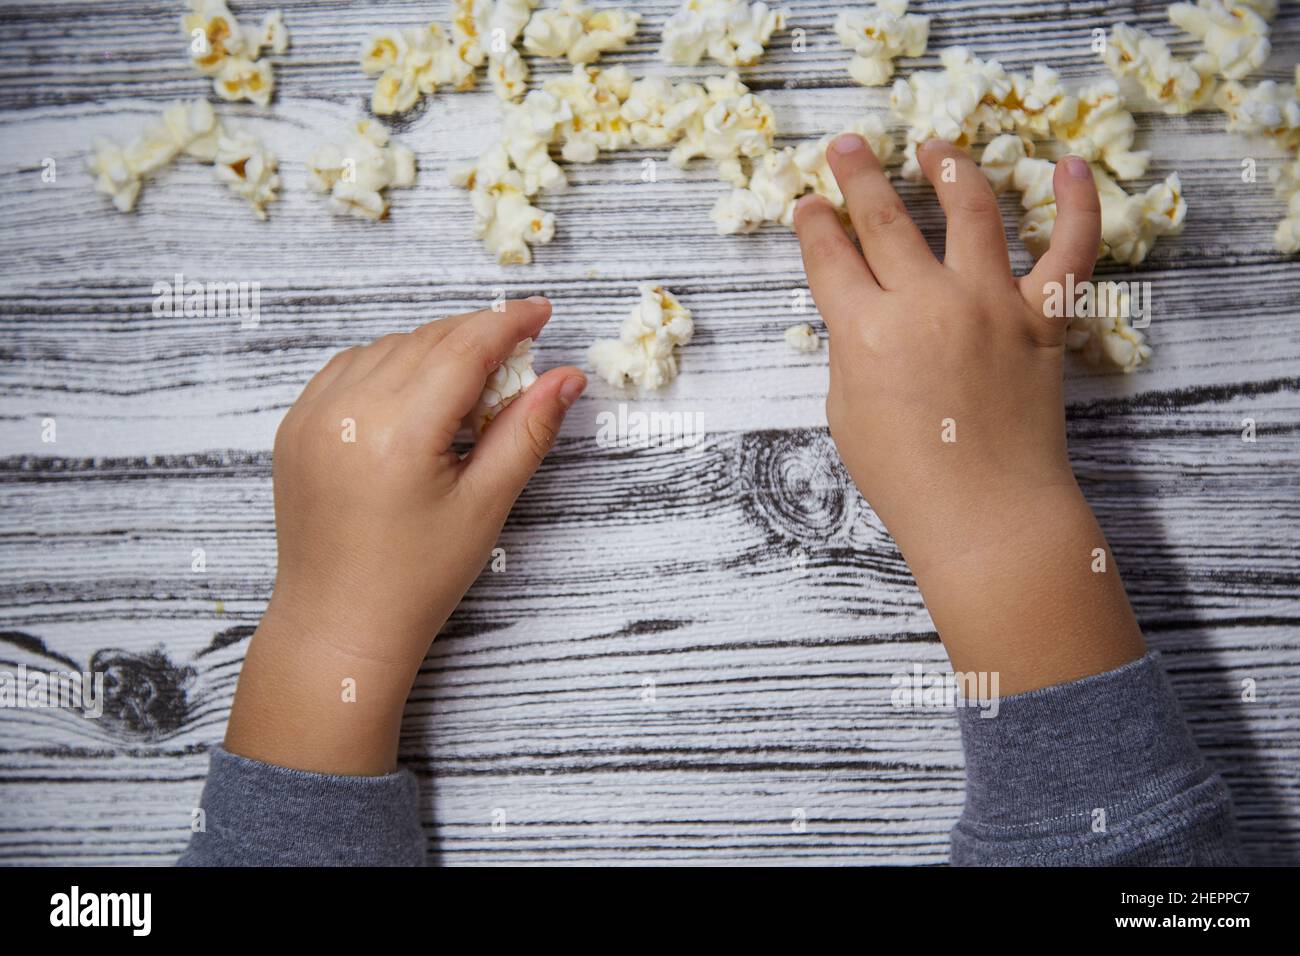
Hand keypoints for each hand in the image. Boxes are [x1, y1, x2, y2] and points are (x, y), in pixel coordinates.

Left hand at [225, 297, 585, 773]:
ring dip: (433, 349)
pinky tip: (416, 391)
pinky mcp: (294, 427)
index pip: (464, 348)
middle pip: (427, 341)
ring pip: (388, 348)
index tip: (541, 312)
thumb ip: (527, 431)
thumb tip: (566, 377)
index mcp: (398, 432)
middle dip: (477, 336)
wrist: (339, 624)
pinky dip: (388, 365)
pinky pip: (348, 368)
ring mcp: (312, 415)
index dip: (508, 323)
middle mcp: (347, 411)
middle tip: (519, 353)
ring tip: (470, 382)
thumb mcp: (485, 504)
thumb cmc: (417, 577)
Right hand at [794, 135, 1144, 692]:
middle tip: (848, 147)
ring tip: (935, 147)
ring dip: (948, 167)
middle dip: (859, 175)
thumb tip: (869, 316)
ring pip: (970, 209)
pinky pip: (1070, 248)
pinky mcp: (1043, 318)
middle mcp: (924, 302)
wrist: (987, 513)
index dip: (814, 225)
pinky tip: (1068, 166)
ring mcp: (988, 303)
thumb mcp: (847, 412)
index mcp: (865, 330)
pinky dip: (1075, 202)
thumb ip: (854, 352)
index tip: (810, 204)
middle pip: (885, 218)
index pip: (829, 257)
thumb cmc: (906, 477)